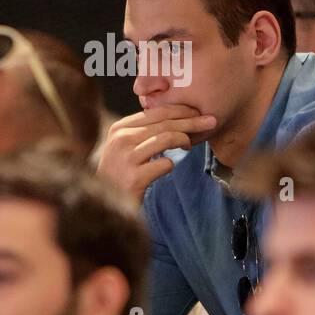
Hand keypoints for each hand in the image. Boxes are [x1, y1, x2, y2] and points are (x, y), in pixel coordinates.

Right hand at [95, 104, 215, 203]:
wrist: (102, 204)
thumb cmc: (118, 174)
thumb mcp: (124, 147)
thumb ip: (141, 132)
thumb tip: (174, 118)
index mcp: (119, 128)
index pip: (155, 111)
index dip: (180, 110)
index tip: (198, 111)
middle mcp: (121, 139)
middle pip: (164, 123)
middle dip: (191, 120)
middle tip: (211, 121)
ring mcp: (127, 159)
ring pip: (166, 138)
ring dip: (184, 140)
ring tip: (189, 145)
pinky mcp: (134, 178)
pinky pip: (165, 164)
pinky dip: (171, 164)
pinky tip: (168, 166)